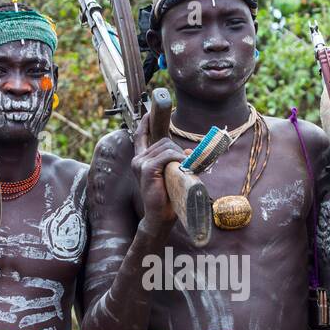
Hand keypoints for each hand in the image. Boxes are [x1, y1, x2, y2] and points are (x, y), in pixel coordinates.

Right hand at [132, 107, 180, 227]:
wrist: (159, 217)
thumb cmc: (167, 198)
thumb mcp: (172, 174)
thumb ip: (177, 160)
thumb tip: (190, 152)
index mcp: (142, 159)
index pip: (142, 135)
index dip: (146, 123)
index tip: (149, 112)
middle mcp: (138, 159)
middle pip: (164, 141)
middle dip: (177, 150)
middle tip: (183, 166)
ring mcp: (140, 163)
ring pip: (167, 147)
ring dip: (179, 157)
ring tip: (180, 172)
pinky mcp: (147, 168)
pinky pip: (167, 155)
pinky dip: (177, 159)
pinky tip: (181, 168)